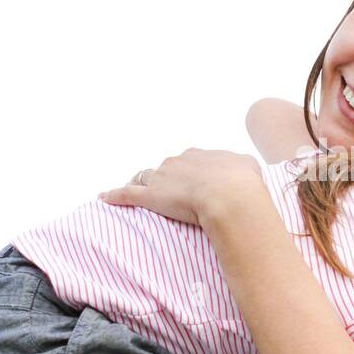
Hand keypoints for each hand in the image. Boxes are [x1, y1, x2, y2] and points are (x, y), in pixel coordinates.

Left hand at [99, 148, 263, 226]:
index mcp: (199, 155)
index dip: (188, 171)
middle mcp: (177, 162)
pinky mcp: (150, 196)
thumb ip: (241, 165)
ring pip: (144, 177)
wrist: (231, 196)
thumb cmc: (244, 183)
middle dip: (164, 177)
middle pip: (164, 168)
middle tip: (168, 191)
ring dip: (139, 182)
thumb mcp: (249, 166)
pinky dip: (114, 195)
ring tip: (134, 189)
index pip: (188, 160)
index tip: (191, 181)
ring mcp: (161, 178)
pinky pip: (126, 194)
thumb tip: (243, 171)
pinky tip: (104, 198)